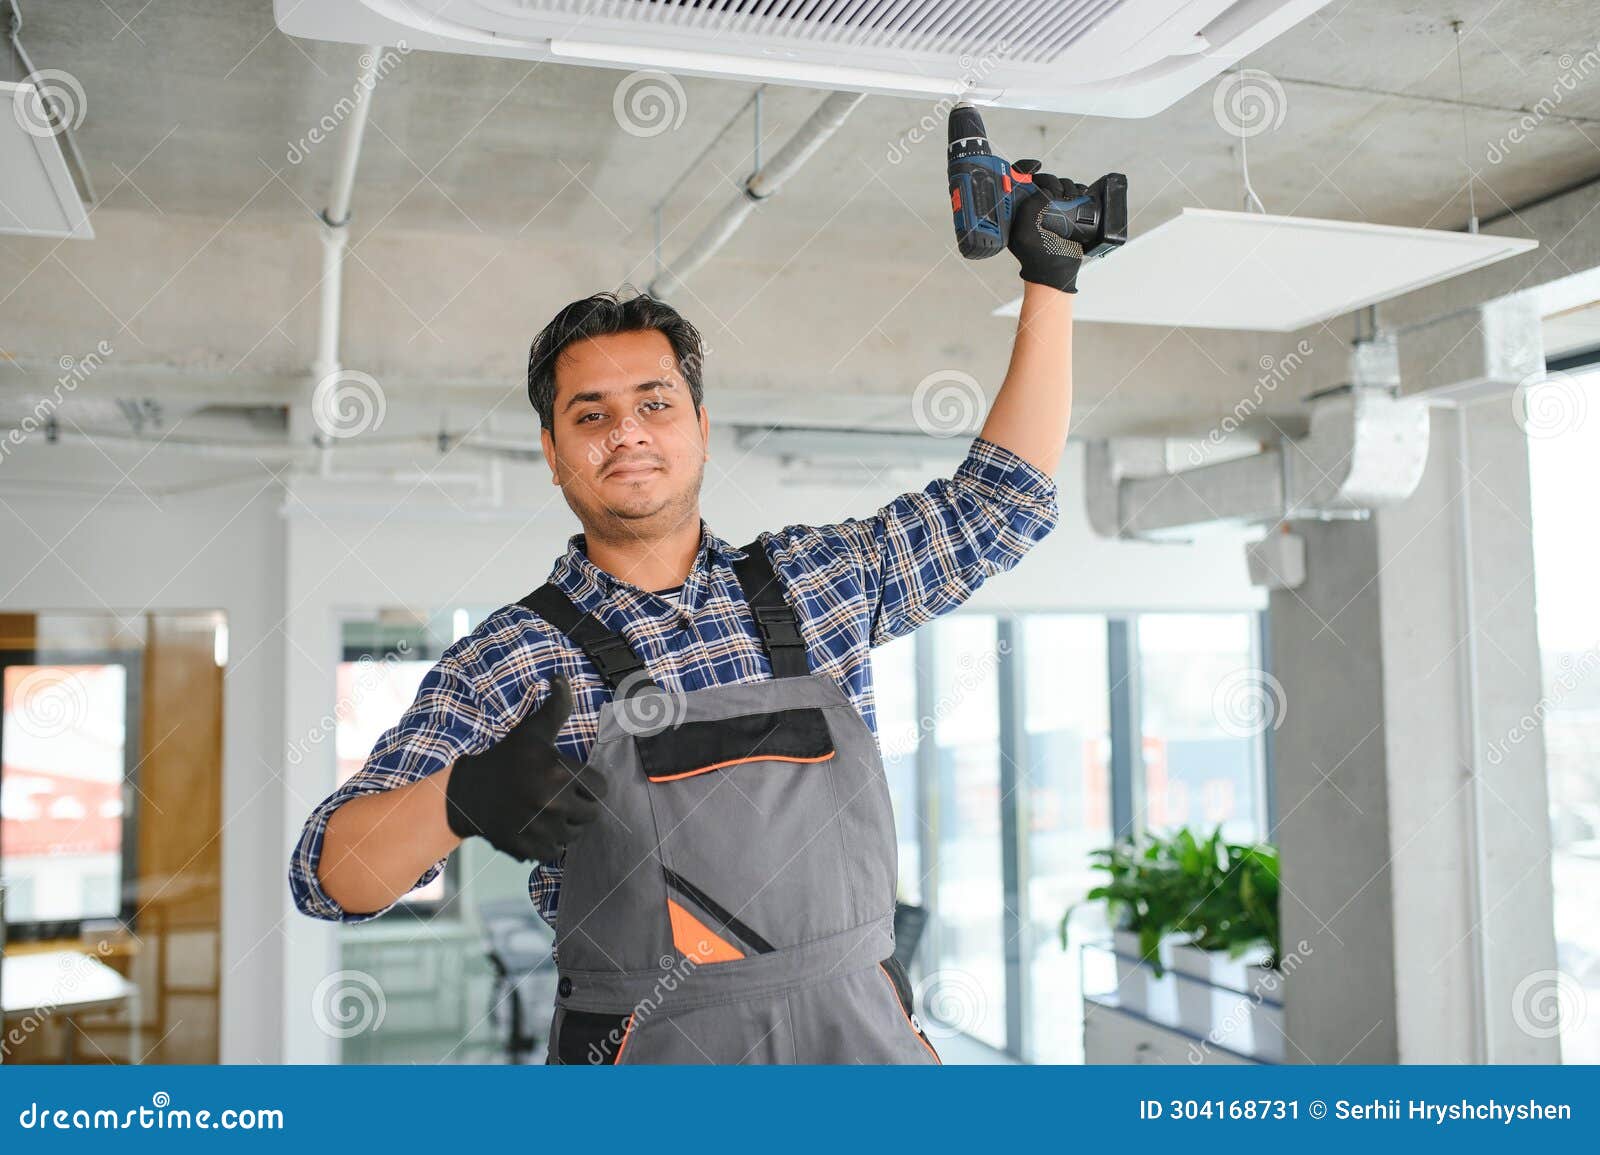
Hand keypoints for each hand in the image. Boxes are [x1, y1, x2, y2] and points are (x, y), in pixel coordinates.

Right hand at [443, 674, 606, 862]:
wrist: (469, 793)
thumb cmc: (507, 758)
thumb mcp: (532, 732)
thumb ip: (555, 708)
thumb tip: (561, 676)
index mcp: (559, 774)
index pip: (601, 788)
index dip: (590, 783)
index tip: (573, 780)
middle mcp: (553, 803)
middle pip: (592, 814)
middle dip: (582, 805)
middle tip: (563, 796)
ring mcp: (541, 829)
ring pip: (576, 834)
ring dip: (568, 825)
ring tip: (551, 811)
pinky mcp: (529, 848)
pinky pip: (556, 851)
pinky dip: (551, 842)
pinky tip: (538, 826)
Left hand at [1007, 160, 1085, 293]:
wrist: (1057, 274)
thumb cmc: (1038, 257)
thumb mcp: (1026, 233)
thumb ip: (1030, 208)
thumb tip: (1046, 192)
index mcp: (1016, 210)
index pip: (1016, 180)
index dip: (1024, 168)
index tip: (1035, 165)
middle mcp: (1031, 208)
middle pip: (1041, 180)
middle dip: (1051, 181)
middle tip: (1058, 192)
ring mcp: (1049, 210)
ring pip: (1058, 185)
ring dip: (1066, 186)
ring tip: (1070, 197)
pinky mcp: (1065, 213)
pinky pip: (1071, 194)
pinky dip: (1077, 191)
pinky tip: (1079, 195)